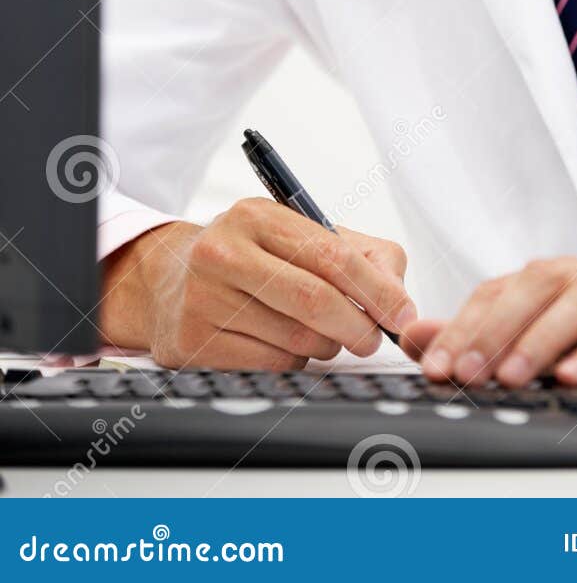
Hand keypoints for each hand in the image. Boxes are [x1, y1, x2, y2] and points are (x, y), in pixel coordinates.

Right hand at [99, 198, 415, 368]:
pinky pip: (269, 365)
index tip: (402, 316)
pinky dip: (292, 362)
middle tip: (371, 340)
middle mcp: (223, 251)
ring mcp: (202, 298)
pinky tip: (282, 344)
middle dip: (357, 327)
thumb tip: (399, 299)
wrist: (168, 280)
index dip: (376, 290)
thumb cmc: (251, 257)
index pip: (332, 255)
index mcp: (257, 216)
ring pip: (295, 340)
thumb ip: (362, 255)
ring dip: (323, 346)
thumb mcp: (300, 235)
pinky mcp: (191, 343)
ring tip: (318, 334)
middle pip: (314, 300)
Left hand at [399, 256, 576, 411]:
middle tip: (461, 371)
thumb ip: (489, 337)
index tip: (432, 363)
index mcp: (562, 280)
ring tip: (508, 376)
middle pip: (535, 286)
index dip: (462, 323)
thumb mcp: (558, 342)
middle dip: (492, 328)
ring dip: (538, 338)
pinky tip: (572, 377)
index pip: (501, 289)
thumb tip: (418, 338)